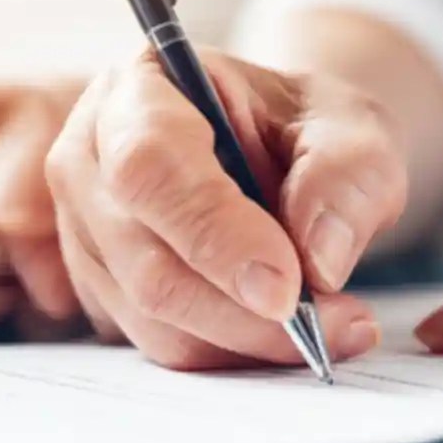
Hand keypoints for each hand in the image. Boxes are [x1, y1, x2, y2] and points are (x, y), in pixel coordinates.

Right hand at [46, 48, 407, 369]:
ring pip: (154, 315)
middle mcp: (92, 159)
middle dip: (245, 311)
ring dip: (248, 340)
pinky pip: (163, 344)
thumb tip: (318, 261)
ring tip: (333, 327)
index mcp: (141, 89)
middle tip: (335, 324)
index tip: (287, 286)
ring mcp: (88, 232)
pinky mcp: (105, 290)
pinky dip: (234, 352)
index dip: (213, 232)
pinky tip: (290, 334)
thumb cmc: (308, 128)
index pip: (151, 164)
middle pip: (146, 259)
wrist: (288, 152)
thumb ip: (345, 177)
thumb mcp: (354, 128)